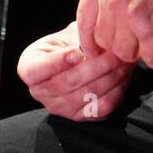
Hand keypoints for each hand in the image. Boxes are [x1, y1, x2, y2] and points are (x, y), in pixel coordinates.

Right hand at [16, 21, 137, 121]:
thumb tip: (93, 37)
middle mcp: (40, 93)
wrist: (75, 61)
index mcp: (28, 69)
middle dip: (96, 66)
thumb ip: (74, 36)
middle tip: (115, 52)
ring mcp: (60, 108)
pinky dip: (116, 91)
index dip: (56, 62)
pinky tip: (124, 76)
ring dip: (110, 77)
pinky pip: (101, 108)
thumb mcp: (64, 34)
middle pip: (67, 83)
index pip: (33, 72)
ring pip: (87, 95)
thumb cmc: (68, 43)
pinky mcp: (79, 117)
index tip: (77, 51)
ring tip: (124, 61)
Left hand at [76, 0, 152, 68]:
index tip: (97, 49)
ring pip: (124, 52)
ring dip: (139, 52)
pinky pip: (149, 58)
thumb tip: (104, 13)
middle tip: (135, 42)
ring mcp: (129, 16)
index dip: (90, 39)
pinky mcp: (150, 31)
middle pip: (104, 39)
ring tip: (152, 45)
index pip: (84, 19)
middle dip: (119, 44)